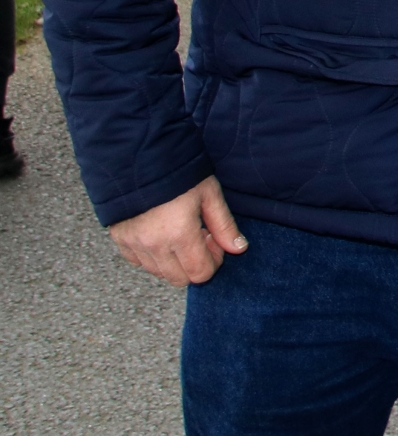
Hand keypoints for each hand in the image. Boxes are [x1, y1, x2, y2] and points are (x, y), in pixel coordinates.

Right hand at [107, 175, 246, 286]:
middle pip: (179, 278)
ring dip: (174, 261)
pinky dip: (152, 256)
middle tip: (200, 238)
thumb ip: (224, 225)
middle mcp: (154, 245)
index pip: (200, 273)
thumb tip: (239, 248)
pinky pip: (138, 262)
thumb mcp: (209, 194)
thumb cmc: (178, 172)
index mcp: (179, 235)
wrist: (138, 157)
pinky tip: (162, 235)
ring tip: (181, 234)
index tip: (215, 242)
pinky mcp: (120, 239)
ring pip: (158, 273)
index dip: (213, 262)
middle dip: (195, 264)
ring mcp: (134, 244)